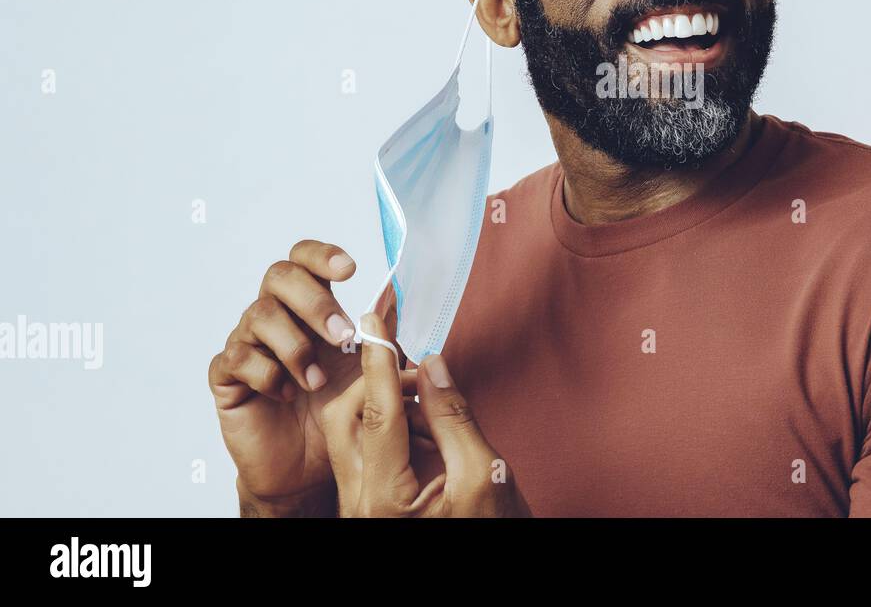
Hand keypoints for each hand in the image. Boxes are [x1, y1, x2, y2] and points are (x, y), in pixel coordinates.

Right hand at [208, 239, 395, 514]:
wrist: (310, 469)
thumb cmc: (338, 414)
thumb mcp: (369, 374)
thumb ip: (380, 337)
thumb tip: (391, 296)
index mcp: (310, 306)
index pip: (305, 260)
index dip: (321, 256)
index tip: (349, 270)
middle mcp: (276, 316)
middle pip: (280, 276)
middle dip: (314, 302)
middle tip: (340, 336)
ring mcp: (247, 342)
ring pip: (259, 315)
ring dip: (295, 347)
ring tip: (316, 383)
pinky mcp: (226, 375)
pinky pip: (236, 357)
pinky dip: (267, 374)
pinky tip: (286, 395)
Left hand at [321, 312, 531, 517]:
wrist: (488, 578)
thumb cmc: (494, 532)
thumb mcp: (484, 471)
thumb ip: (453, 416)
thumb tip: (431, 365)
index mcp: (384, 501)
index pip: (376, 414)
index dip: (377, 362)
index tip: (374, 322)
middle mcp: (359, 504)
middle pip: (348, 421)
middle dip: (380, 385)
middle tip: (419, 370)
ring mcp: (360, 506)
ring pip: (354, 433)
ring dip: (391, 407)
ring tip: (433, 409)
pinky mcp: (369, 503)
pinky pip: (368, 451)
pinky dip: (396, 429)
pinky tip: (430, 432)